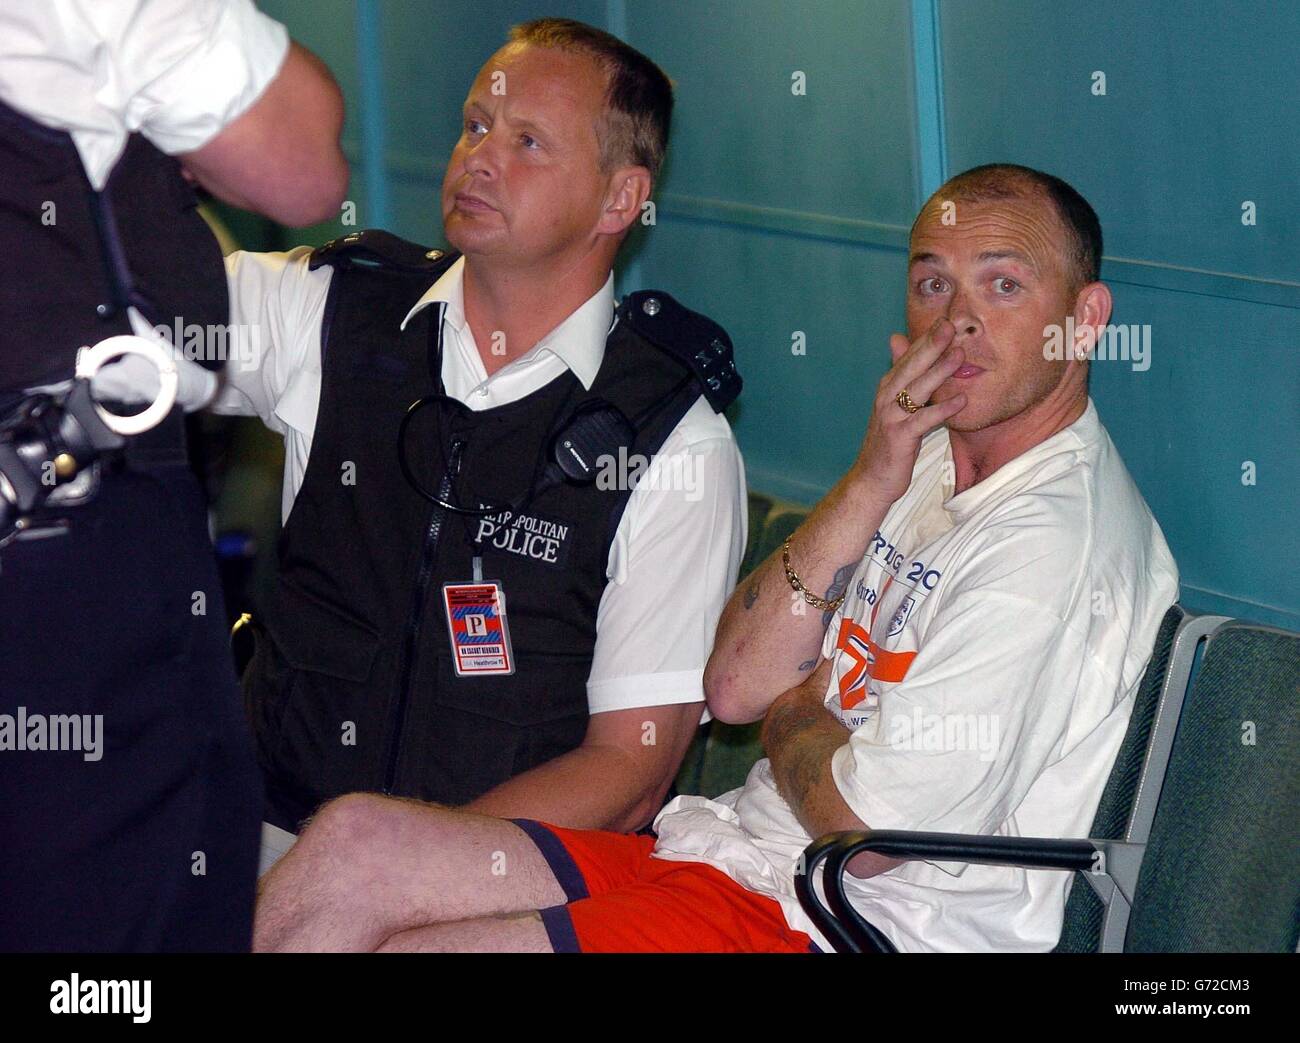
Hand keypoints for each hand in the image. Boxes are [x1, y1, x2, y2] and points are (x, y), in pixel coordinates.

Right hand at [852, 319, 966, 503]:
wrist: (871, 478)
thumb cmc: (888, 440)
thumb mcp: (892, 402)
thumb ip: (899, 371)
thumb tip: (896, 338)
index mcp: (888, 387)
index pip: (908, 357)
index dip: (926, 338)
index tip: (945, 319)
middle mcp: (886, 397)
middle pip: (911, 367)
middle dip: (931, 345)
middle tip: (950, 326)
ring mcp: (891, 417)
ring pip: (917, 390)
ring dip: (938, 372)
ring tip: (960, 356)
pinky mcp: (899, 437)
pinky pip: (923, 421)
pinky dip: (942, 410)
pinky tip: (961, 401)